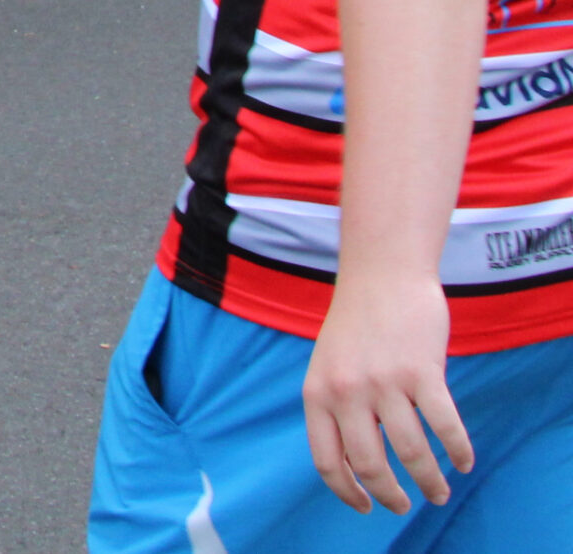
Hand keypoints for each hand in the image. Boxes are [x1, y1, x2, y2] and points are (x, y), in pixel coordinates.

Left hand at [304, 275, 472, 513]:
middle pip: (371, 465)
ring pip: (411, 453)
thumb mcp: (329, 367)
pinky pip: (446, 428)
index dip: (347, 492)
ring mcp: (384, 382)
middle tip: (406, 505)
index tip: (366, 507)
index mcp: (317, 393)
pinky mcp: (422, 372)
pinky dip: (458, 452)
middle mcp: (346, 391)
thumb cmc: (357, 326)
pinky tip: (464, 462)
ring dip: (430, 481)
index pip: (327, 460)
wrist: (381, 275)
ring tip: (440, 492)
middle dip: (392, 496)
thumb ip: (339, 410)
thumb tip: (359, 468)